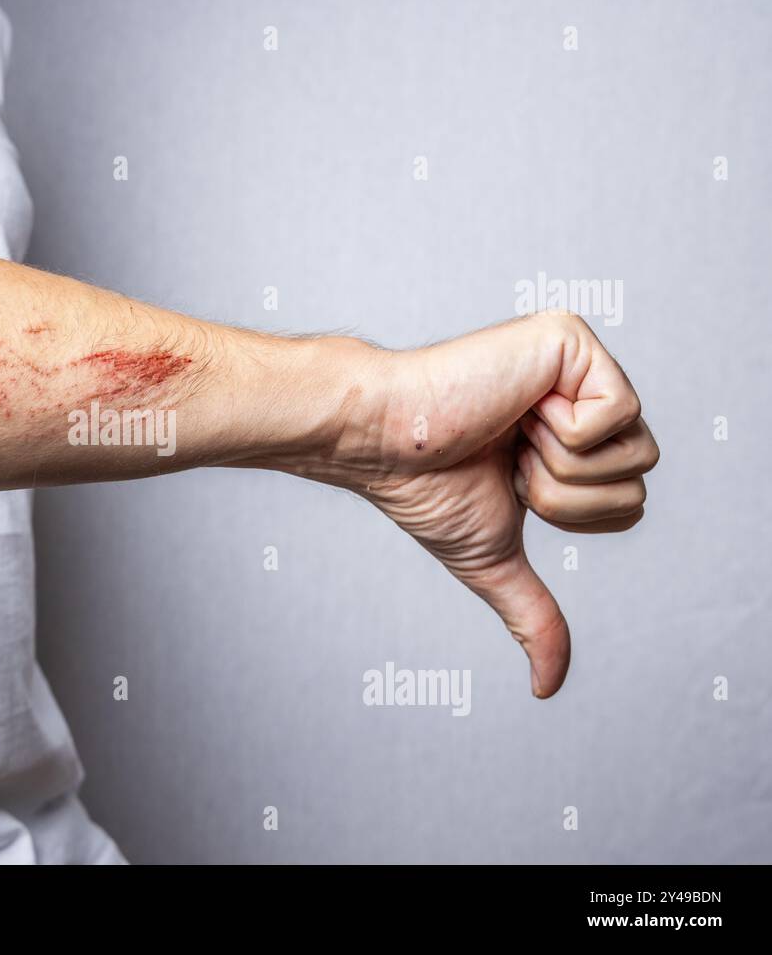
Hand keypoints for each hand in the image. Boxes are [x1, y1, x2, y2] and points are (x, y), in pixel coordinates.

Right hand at [282, 310, 658, 697]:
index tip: (505, 481)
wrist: (382, 443)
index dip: (569, 512)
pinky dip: (561, 429)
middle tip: (504, 459)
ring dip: (557, 463)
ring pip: (637, 448)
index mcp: (573, 437)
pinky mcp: (571, 339)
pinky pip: (618, 409)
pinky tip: (515, 405)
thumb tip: (548, 685)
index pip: (629, 500)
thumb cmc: (424, 488)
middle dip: (563, 492)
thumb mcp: (494, 557)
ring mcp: (581, 363)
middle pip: (641, 477)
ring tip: (506, 432)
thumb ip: (533, 612)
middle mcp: (584, 395)